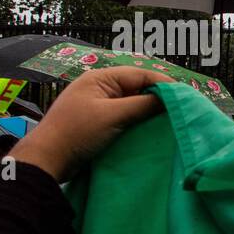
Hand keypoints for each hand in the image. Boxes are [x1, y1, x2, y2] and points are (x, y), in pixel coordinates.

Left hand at [9, 67, 173, 181]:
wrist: (48, 159)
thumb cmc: (78, 132)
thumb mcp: (113, 116)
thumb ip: (143, 105)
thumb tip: (170, 99)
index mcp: (100, 78)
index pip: (140, 74)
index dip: (163, 84)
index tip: (185, 97)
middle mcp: (100, 88)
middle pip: (137, 88)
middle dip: (158, 97)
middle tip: (180, 110)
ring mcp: (99, 105)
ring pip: (132, 103)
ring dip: (148, 111)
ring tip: (168, 120)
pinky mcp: (99, 122)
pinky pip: (125, 116)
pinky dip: (138, 121)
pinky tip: (149, 130)